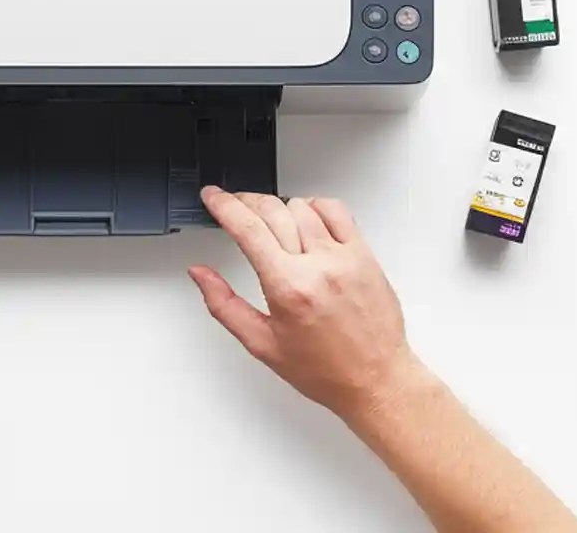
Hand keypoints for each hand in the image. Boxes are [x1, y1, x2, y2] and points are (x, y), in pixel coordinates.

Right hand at [191, 187, 417, 431]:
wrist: (375, 379)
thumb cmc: (325, 370)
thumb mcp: (262, 344)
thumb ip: (224, 305)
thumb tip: (200, 274)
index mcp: (288, 288)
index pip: (248, 229)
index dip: (224, 205)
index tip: (213, 197)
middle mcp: (318, 267)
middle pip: (272, 210)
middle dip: (245, 202)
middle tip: (234, 207)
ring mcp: (344, 257)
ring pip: (302, 206)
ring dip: (279, 207)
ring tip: (270, 221)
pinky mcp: (364, 254)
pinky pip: (337, 211)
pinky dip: (315, 206)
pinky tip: (306, 219)